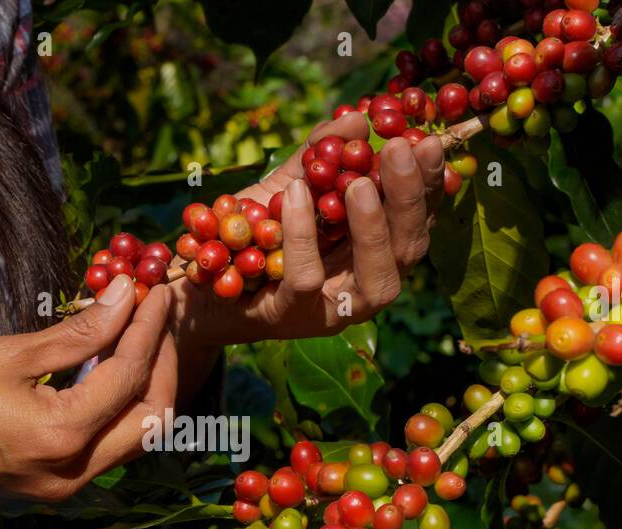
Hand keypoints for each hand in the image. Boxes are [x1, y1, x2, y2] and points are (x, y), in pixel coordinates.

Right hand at [0, 275, 176, 528]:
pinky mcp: (55, 487)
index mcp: (61, 438)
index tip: (157, 290)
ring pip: (135, 438)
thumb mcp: (10, 353)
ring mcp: (65, 488)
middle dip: (162, 364)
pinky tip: (108, 366)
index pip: (130, 378)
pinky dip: (118, 408)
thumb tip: (126, 294)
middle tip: (155, 316)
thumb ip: (79, 331)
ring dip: (144, 387)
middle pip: (152, 420)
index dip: (149, 329)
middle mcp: (73, 474)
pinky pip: (107, 447)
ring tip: (135, 333)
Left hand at [171, 112, 443, 350]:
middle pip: (407, 251)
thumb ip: (319, 157)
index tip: (429, 142)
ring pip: (373, 278)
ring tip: (361, 183)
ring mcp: (330, 311)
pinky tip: (298, 195)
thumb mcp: (284, 189)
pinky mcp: (289, 319)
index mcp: (374, 254)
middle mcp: (363, 287)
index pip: (416, 220)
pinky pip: (305, 279)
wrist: (192, 286)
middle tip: (401, 151)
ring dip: (372, 228)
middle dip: (409, 201)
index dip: (428, 184)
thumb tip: (358, 118)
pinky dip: (304, 235)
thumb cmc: (247, 237)